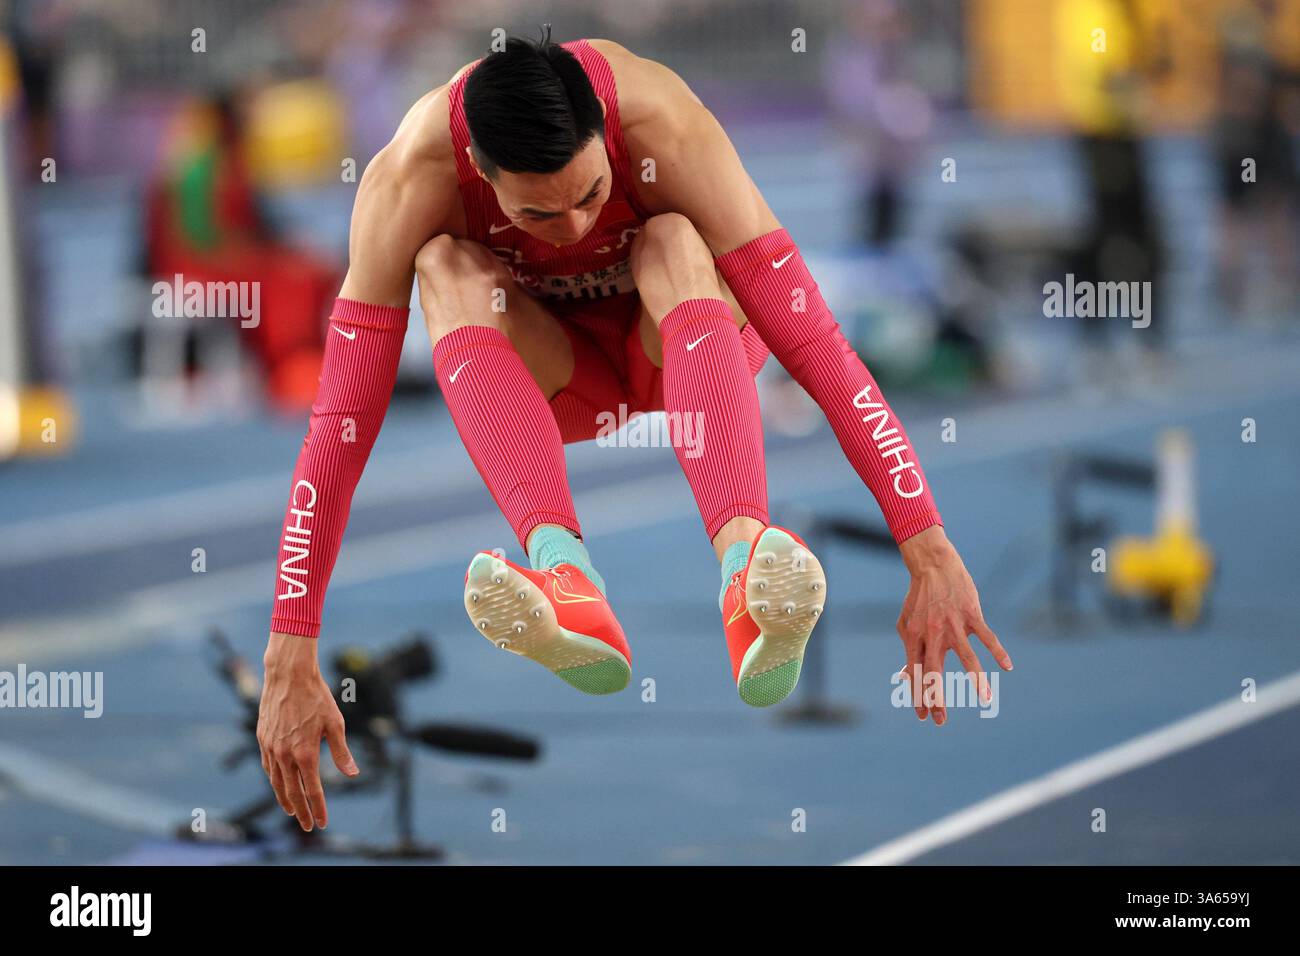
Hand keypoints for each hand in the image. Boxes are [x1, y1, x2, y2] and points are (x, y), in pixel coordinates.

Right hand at [257, 632, 358, 830]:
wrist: (288, 675)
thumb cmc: (317, 697)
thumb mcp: (336, 723)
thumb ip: (342, 752)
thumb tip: (353, 774)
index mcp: (306, 753)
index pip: (314, 790)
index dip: (319, 809)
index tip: (323, 823)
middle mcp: (286, 755)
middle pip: (293, 792)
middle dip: (301, 812)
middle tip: (307, 826)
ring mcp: (271, 748)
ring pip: (276, 783)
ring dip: (285, 799)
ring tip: (292, 811)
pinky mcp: (263, 739)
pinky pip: (267, 767)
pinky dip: (274, 780)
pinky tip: (278, 785)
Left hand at [895, 526, 1011, 725]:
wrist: (932, 566)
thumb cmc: (919, 599)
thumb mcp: (906, 625)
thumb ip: (910, 651)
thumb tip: (906, 676)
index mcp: (914, 637)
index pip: (916, 672)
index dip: (918, 695)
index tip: (922, 716)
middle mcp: (932, 633)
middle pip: (934, 671)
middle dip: (936, 698)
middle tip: (940, 721)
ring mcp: (953, 624)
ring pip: (966, 657)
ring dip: (976, 680)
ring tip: (985, 700)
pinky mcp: (971, 614)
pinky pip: (987, 636)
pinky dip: (998, 651)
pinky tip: (1007, 667)